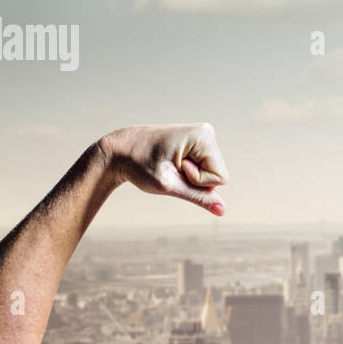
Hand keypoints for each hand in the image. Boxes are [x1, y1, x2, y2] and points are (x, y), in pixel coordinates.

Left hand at [101, 124, 229, 215]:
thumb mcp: (169, 185)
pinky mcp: (198, 141)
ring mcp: (203, 136)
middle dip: (195, 179)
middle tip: (170, 168)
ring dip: (191, 176)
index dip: (197, 182)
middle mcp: (207, 132)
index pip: (220, 178)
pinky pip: (204, 168)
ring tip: (169, 164)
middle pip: (218, 175)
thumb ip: (198, 197)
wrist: (120, 149)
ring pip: (212, 173)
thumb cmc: (140, 165)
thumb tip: (222, 211)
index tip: (174, 170)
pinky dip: (189, 171)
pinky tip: (172, 162)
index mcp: (203, 137)